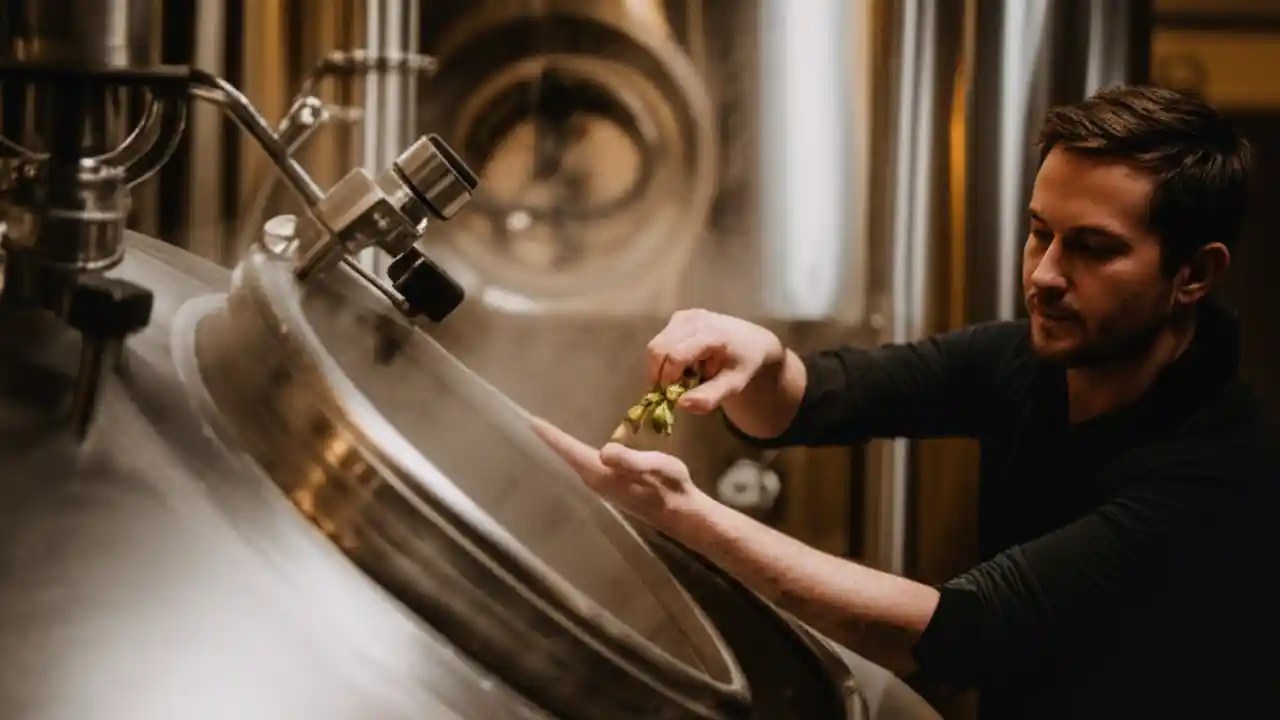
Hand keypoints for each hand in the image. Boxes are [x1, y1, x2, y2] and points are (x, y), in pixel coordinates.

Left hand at [528, 416, 706, 529]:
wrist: (682, 514)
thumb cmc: (671, 487)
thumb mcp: (656, 467)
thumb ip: (630, 460)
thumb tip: (604, 451)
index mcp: (603, 474)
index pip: (571, 451)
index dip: (551, 436)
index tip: (530, 421)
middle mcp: (596, 482)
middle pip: (567, 457)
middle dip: (550, 440)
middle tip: (532, 421)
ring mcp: (602, 487)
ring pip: (574, 462)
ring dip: (561, 448)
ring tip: (547, 431)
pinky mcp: (610, 487)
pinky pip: (585, 466)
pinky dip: (574, 454)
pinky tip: (575, 448)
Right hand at [646, 309, 784, 414]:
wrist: (753, 341)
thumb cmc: (745, 363)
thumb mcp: (734, 384)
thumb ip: (710, 396)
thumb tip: (680, 404)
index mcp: (711, 333)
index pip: (676, 356)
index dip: (668, 379)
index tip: (674, 396)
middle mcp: (694, 319)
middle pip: (658, 349)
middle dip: (659, 374)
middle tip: (671, 391)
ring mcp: (685, 316)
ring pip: (655, 345)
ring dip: (661, 367)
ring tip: (681, 378)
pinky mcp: (679, 317)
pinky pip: (660, 341)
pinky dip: (664, 358)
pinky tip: (682, 365)